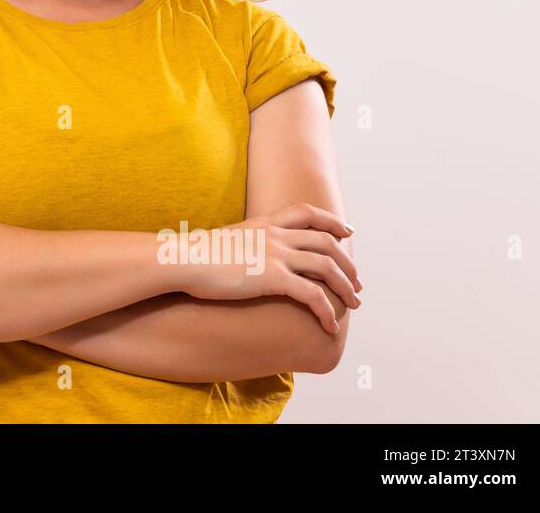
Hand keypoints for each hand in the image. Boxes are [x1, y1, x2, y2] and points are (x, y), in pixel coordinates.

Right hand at [175, 202, 361, 333]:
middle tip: (357, 283)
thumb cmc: (194, 256)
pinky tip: (329, 325)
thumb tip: (242, 255)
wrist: (182, 260)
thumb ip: (242, 244)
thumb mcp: (224, 241)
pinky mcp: (273, 278)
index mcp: (264, 223)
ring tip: (354, 304)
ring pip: (327, 267)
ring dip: (346, 287)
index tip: (347, 231)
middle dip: (347, 264)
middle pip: (326, 243)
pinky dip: (326, 311)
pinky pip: (313, 295)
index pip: (307, 213)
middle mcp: (275, 235)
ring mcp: (276, 255)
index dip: (332, 222)